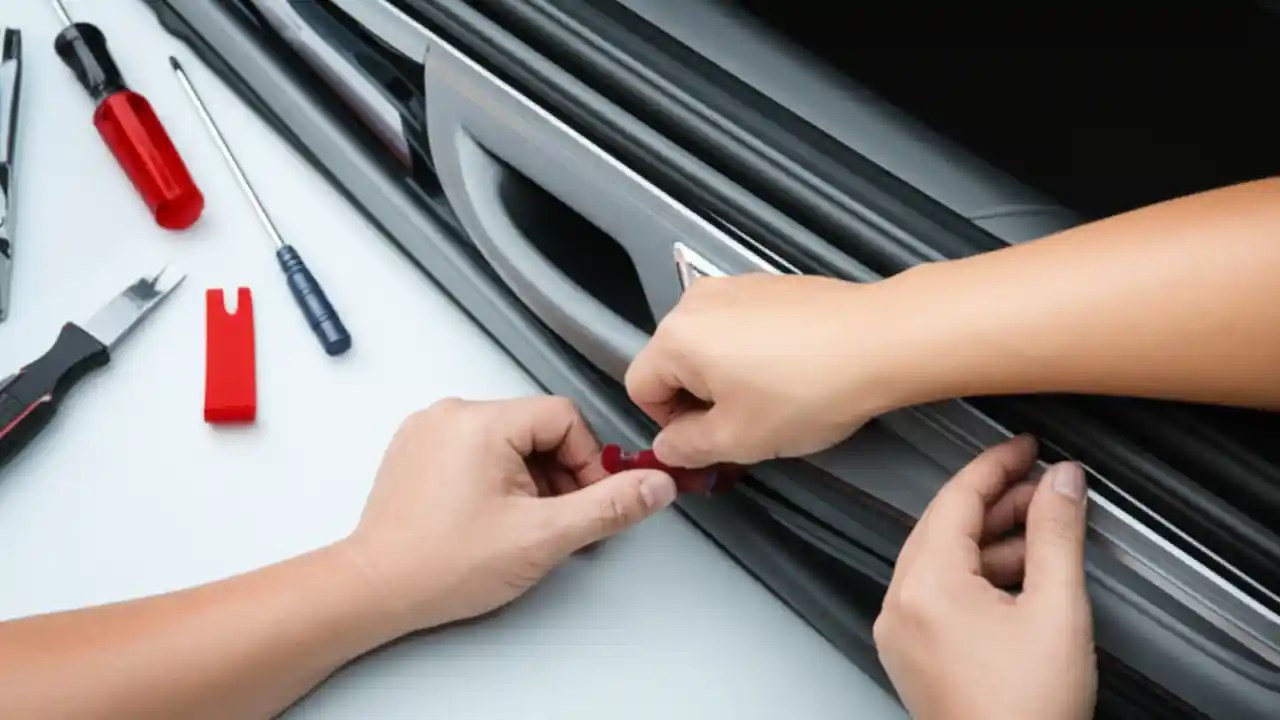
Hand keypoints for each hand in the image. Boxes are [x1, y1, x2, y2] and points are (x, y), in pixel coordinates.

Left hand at [340, 396, 676, 634]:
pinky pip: (474, 451)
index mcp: (481, 421)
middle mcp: (451, 414)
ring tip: (516, 528)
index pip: (564, 417)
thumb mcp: (543, 537)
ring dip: (528, 480)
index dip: (586, 461)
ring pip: (507, 442)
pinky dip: (494, 480)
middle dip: (557, 475)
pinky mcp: (415, 452)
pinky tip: (488, 521)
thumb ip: (607, 507)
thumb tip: (655, 485)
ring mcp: (428, 431)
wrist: (374, 590)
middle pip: (536, 429)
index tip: (584, 502)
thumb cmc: (443, 564)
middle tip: (552, 523)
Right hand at [626, 274, 900, 467]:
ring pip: (709, 346)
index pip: (640, 387)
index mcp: (677, 337)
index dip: (667, 424)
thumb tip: (670, 446)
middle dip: (698, 400)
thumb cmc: (811, 389)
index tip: (704, 442)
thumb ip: (687, 447)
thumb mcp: (738, 439)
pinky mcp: (771, 285)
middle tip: (742, 428)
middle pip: (672, 363)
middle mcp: (698, 301)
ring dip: (727, 379)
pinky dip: (754, 355)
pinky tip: (793, 374)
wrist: (882, 341)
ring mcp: (736, 286)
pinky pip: (742, 327)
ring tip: (773, 401)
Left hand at [873, 436, 1096, 719]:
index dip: (995, 466)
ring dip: (990, 539)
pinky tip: (1019, 574)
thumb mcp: (1057, 611)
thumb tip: (1062, 481)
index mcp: (926, 587)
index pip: (955, 499)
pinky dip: (975, 575)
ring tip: (1042, 531)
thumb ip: (1057, 535)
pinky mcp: (912, 653)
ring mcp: (901, 632)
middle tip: (1043, 487)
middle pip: (945, 526)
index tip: (1026, 448)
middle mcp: (900, 605)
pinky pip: (936, 593)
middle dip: (996, 502)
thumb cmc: (1027, 712)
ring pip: (941, 559)